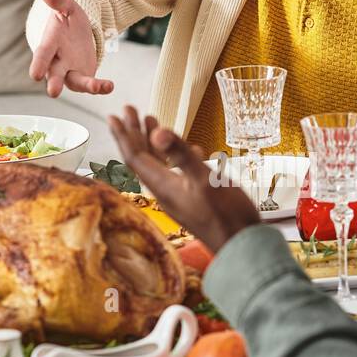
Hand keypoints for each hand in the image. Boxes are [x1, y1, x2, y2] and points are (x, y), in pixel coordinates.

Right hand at [29, 0, 113, 98]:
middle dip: (53, 82)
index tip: (34, 75)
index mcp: (50, 44)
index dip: (38, 64)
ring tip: (99, 86)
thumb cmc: (67, 20)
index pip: (43, 54)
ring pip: (74, 82)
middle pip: (54, 74)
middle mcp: (57, 62)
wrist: (77, 31)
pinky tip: (110, 85)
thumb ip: (58, 0)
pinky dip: (101, 87)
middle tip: (53, 92)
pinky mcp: (84, 77)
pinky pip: (91, 84)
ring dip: (86, 85)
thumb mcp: (66, 7)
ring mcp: (70, 71)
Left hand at [109, 106, 259, 252]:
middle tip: (129, 111)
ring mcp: (178, 196)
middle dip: (135, 133)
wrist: (241, 245)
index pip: (135, 157)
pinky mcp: (191, 199)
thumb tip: (157, 132)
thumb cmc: (226, 215)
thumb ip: (181, 154)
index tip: (115, 116)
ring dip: (153, 143)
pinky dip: (175, 157)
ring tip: (151, 123)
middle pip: (142, 159)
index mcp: (162, 186)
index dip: (124, 135)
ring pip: (158, 165)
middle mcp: (165, 191)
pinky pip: (175, 173)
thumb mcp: (204, 179)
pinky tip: (188, 149)